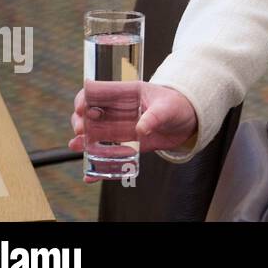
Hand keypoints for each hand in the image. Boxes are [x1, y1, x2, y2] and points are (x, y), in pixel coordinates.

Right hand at [69, 82, 198, 181]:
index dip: (85, 98)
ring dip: (82, 141)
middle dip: (79, 121)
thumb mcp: (168, 107)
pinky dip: (98, 166)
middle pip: (90, 114)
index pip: (98, 92)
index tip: (81, 109)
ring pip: (94, 134)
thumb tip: (141, 130)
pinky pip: (108, 155)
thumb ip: (155, 116)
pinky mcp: (127, 145)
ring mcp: (121, 128)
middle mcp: (118, 111)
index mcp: (126, 94)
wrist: (190, 121)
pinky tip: (90, 176)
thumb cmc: (179, 105)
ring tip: (76, 146)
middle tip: (80, 130)